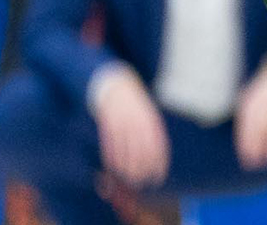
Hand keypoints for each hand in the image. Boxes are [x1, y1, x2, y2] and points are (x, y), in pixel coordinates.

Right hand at [91, 68, 168, 188]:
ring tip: (128, 179)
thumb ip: (151, 132)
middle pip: (142, 147)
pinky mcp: (108, 121)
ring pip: (125, 146)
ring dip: (126, 164)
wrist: (115, 85)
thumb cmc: (133, 105)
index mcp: (151, 118)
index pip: (158, 142)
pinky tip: (113, 167)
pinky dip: (112, 155)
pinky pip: (110, 141)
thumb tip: (157, 154)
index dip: (158, 160)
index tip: (159, 175)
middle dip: (142, 166)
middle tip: (141, 181)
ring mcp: (122, 120)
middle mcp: (138, 120)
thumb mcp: (147, 114)